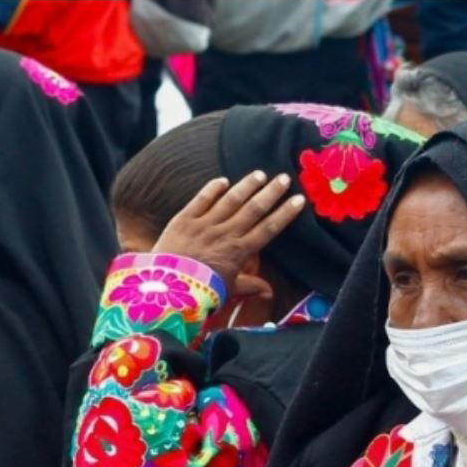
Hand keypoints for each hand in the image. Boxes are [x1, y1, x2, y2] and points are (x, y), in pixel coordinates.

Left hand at [152, 170, 306, 292]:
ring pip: (231, 200)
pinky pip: (202, 199)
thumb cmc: (201, 292)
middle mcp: (226, 234)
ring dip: (247, 186)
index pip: (268, 229)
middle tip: (285, 178)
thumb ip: (249, 286)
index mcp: (239, 252)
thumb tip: (269, 292)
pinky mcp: (185, 219)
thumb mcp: (228, 290)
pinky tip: (223, 180)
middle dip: (271, 193)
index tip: (298, 200)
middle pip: (253, 209)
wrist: (168, 289)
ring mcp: (205, 224)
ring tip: (260, 174)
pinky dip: (213, 188)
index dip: (285, 214)